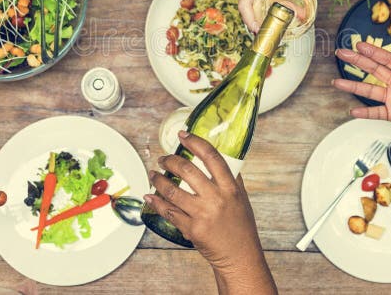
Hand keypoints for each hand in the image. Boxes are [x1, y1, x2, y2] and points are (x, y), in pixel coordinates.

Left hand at [144, 132, 275, 292]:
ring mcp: (203, 214)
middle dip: (170, 161)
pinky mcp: (192, 229)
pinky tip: (150, 196)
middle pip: (187, 170)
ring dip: (158, 180)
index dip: (195, 142)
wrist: (240, 256)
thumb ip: (230, 178)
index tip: (183, 134)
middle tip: (163, 158)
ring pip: (172, 190)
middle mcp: (216, 199)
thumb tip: (216, 157)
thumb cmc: (241, 226)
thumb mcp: (241, 198)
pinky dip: (156, 202)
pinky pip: (168, 212)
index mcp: (230, 188)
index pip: (212, 157)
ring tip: (153, 174)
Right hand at [236, 0, 314, 31]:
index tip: (259, 30)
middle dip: (253, 23)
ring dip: (252, 17)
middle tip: (265, 33)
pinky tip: (262, 13)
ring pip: (244, 6)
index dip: (250, 20)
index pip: (245, 6)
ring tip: (264, 27)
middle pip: (243, 10)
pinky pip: (245, 1)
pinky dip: (252, 9)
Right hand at [333, 43, 390, 145]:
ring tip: (337, 83)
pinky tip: (353, 111)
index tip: (360, 45)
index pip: (390, 60)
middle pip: (375, 70)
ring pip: (371, 91)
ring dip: (354, 86)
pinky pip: (377, 113)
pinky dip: (365, 112)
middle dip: (358, 61)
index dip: (375, 52)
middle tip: (342, 53)